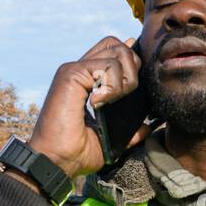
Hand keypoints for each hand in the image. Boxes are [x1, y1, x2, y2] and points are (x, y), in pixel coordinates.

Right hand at [25, 35, 154, 178]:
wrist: (57, 162)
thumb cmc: (77, 153)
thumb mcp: (110, 140)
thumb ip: (129, 130)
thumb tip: (148, 125)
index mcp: (87, 82)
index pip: (112, 52)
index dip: (130, 61)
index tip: (132, 87)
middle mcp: (80, 71)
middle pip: (117, 44)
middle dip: (132, 65)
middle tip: (126, 93)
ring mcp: (74, 70)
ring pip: (116, 51)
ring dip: (125, 78)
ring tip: (113, 100)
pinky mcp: (70, 74)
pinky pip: (106, 66)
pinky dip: (113, 85)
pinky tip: (100, 103)